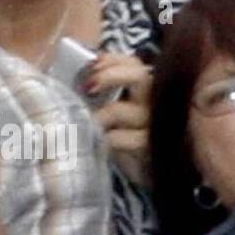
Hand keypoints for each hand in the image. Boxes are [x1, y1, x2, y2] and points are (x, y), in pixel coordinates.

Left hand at [85, 53, 152, 187]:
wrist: (149, 174)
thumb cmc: (129, 141)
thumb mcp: (119, 114)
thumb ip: (106, 96)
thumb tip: (79, 83)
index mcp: (148, 91)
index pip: (134, 63)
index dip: (112, 60)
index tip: (93, 66)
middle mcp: (155, 103)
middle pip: (138, 76)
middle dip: (109, 75)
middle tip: (88, 88)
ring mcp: (155, 125)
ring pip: (120, 109)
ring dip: (99, 115)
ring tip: (91, 125)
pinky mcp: (149, 147)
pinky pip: (118, 137)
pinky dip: (106, 139)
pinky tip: (103, 144)